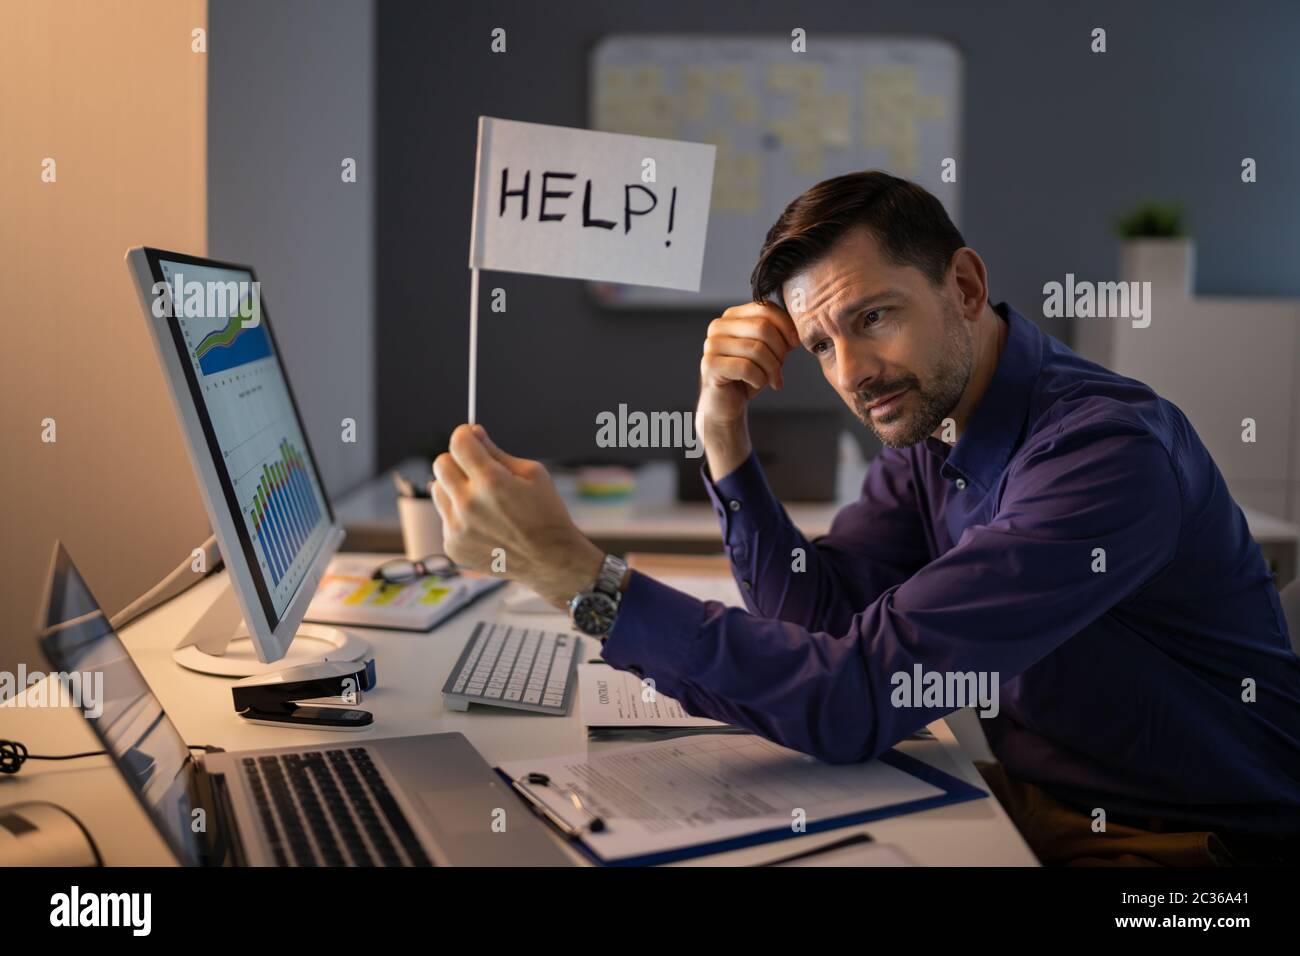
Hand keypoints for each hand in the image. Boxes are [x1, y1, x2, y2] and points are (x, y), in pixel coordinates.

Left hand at [431, 424, 603, 608]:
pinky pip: (445, 518)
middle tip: (476, 470)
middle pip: (440, 464)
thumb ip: (497, 452)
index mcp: (491, 481)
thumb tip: (473, 432)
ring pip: (438, 491)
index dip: (465, 435)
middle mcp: (469, 504)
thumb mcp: (532, 473)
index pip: (458, 442)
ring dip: (455, 489)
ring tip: (481, 501)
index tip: (471, 439)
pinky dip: (459, 516)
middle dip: (457, 461)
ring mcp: (458, 528)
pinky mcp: (453, 545)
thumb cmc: (546, 513)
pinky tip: (484, 525)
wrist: (550, 559)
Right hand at [696, 301, 799, 477]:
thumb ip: (778, 333)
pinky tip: (757, 384)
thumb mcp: (768, 349)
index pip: (765, 308)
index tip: (794, 344)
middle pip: (762, 327)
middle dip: (779, 350)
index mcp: (732, 316)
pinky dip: (759, 379)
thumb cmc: (748, 375)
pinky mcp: (710, 365)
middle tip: (781, 366)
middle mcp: (718, 326)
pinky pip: (746, 368)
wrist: (727, 403)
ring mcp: (711, 345)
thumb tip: (796, 329)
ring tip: (772, 379)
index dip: (786, 326)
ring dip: (772, 368)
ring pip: (756, 349)